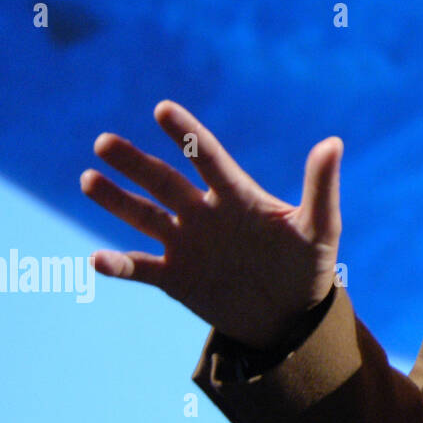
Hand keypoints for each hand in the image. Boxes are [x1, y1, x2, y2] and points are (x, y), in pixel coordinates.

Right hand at [80, 99, 342, 349]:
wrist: (290, 314)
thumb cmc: (308, 264)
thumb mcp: (320, 226)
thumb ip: (320, 186)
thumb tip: (333, 142)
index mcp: (238, 196)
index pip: (208, 159)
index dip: (186, 135)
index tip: (162, 108)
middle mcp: (206, 214)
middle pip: (164, 182)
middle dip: (135, 163)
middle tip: (103, 142)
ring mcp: (187, 244)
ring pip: (143, 216)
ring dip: (116, 200)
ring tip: (88, 178)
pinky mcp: (175, 278)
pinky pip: (141, 268)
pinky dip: (119, 265)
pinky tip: (97, 260)